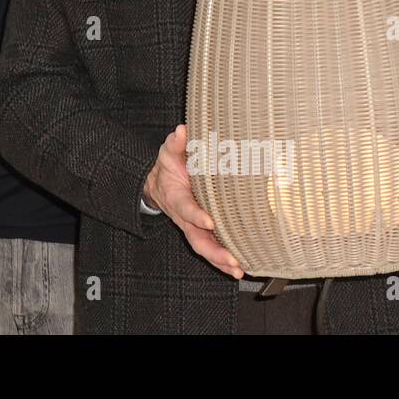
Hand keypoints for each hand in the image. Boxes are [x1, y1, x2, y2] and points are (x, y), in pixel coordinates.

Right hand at [144, 124, 244, 278]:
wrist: (159, 183)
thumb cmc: (168, 167)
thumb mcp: (169, 152)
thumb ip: (175, 143)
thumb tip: (182, 130)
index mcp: (176, 197)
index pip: (186, 208)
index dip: (196, 215)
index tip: (209, 220)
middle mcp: (185, 217)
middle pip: (197, 238)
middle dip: (214, 251)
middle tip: (231, 258)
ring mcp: (193, 226)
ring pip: (205, 247)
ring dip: (220, 260)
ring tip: (238, 269)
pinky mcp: (202, 230)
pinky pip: (211, 248)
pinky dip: (223, 261)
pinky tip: (238, 268)